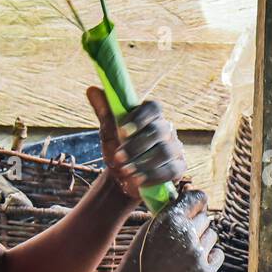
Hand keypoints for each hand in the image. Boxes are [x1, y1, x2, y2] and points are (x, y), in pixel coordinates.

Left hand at [87, 88, 185, 202]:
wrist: (124, 177)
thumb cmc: (119, 149)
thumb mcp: (109, 133)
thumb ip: (105, 113)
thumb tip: (92, 90)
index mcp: (151, 116)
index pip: (153, 108)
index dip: (140, 118)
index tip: (122, 131)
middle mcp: (166, 129)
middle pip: (158, 131)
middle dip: (136, 146)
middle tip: (118, 157)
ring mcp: (175, 148)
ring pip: (165, 152)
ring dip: (143, 163)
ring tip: (125, 171)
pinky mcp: (179, 167)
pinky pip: (171, 170)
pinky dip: (153, 176)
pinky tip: (138, 181)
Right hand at [109, 190, 221, 271]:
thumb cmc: (142, 256)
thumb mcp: (150, 227)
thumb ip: (171, 212)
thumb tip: (190, 198)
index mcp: (171, 219)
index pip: (199, 198)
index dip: (197, 201)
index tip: (195, 206)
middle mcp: (187, 234)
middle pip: (205, 218)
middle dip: (196, 224)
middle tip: (183, 235)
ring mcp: (197, 254)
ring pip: (212, 236)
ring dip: (202, 240)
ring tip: (185, 251)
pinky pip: (218, 254)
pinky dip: (210, 256)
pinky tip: (195, 260)